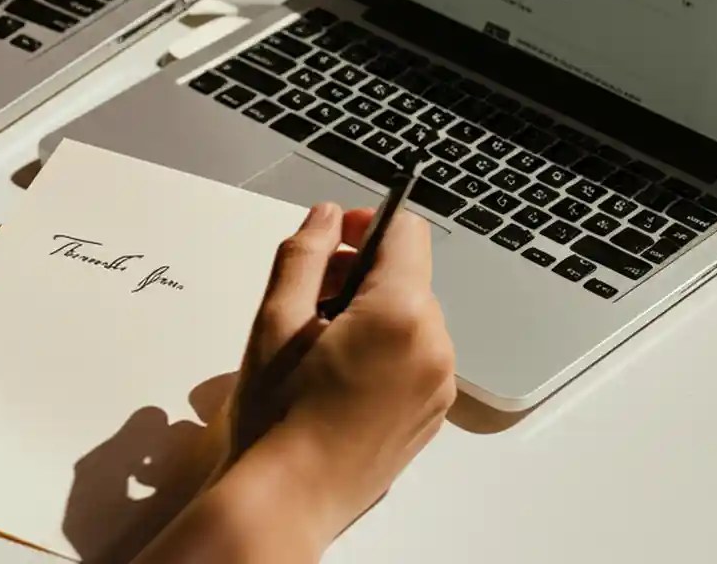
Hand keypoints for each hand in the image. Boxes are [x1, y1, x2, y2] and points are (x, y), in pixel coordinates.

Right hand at [228, 202, 455, 544]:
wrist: (291, 499)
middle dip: (361, 274)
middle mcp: (435, 346)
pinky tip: (337, 377)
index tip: (334, 236)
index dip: (368, 223)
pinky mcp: (431, 414)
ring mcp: (439, 385)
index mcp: (400, 314)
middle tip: (308, 298)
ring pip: (412, 320)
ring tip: (318, 344)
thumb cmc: (277, 414)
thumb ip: (304, 254)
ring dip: (370, 314)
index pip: (407, 233)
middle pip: (408, 278)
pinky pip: (415, 359)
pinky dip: (383, 351)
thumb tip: (327, 216)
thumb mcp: (276, 319)